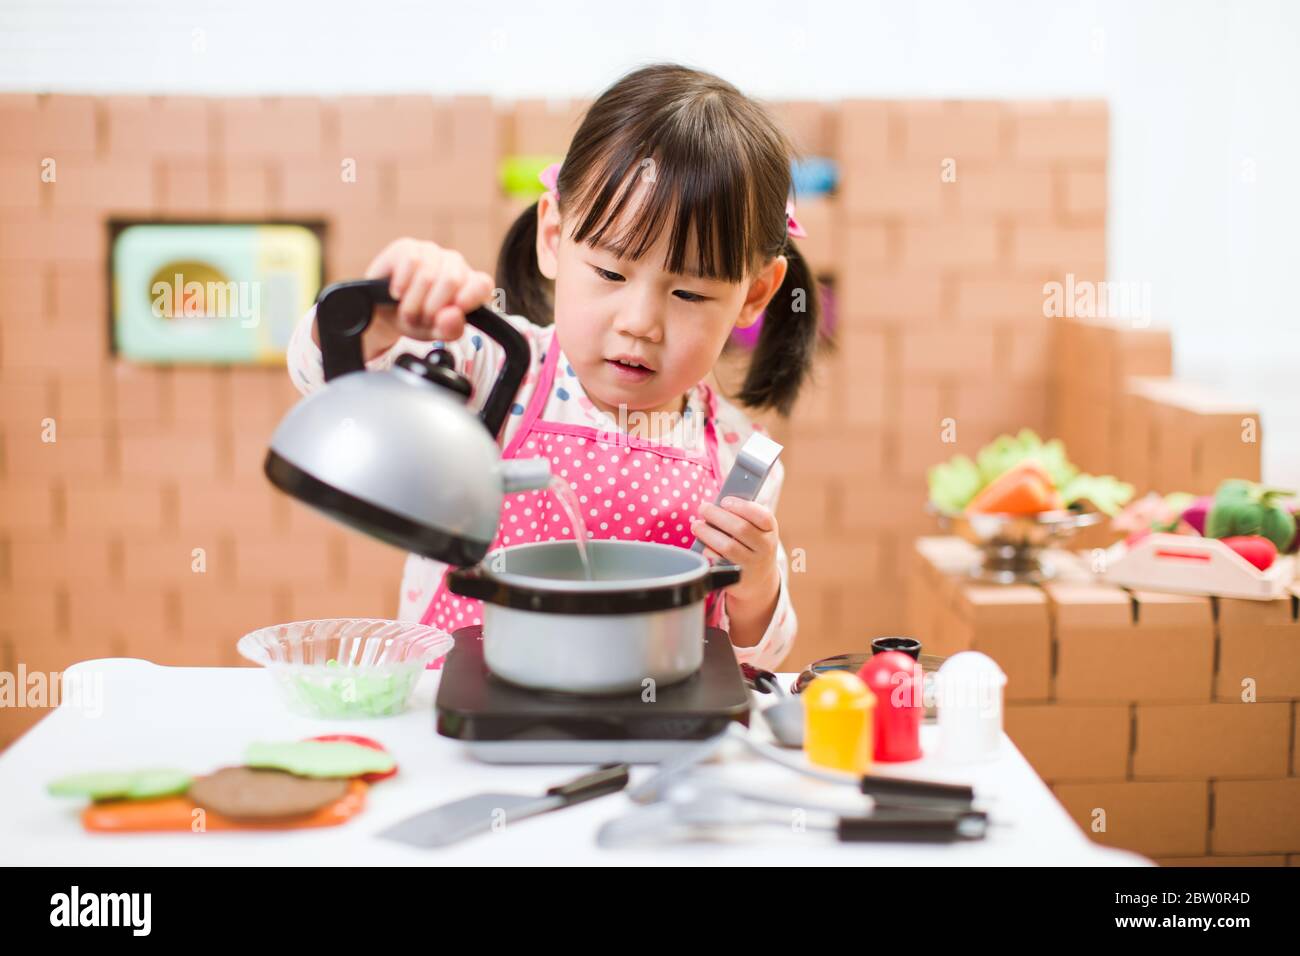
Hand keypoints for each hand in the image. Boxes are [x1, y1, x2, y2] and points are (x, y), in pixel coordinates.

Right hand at [364, 238, 494, 342]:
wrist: (383, 314)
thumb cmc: (417, 320)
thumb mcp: (434, 332)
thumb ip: (449, 329)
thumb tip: (453, 316)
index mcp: (469, 284)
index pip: (482, 284)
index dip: (470, 297)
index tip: (455, 311)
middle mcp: (455, 264)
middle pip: (452, 281)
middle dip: (431, 308)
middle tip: (421, 319)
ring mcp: (432, 253)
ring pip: (428, 275)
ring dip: (413, 302)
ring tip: (407, 310)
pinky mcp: (408, 246)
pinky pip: (410, 263)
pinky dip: (402, 284)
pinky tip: (397, 292)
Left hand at [690, 497, 780, 608]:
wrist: (759, 579)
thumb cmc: (752, 545)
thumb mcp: (757, 530)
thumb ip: (743, 516)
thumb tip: (717, 504)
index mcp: (770, 531)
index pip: (762, 516)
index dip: (742, 507)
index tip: (724, 501)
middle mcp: (765, 548)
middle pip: (741, 528)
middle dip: (718, 515)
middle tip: (703, 508)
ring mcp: (753, 565)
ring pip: (728, 546)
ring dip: (708, 533)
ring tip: (697, 525)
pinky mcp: (738, 578)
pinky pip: (719, 563)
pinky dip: (709, 551)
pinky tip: (702, 545)